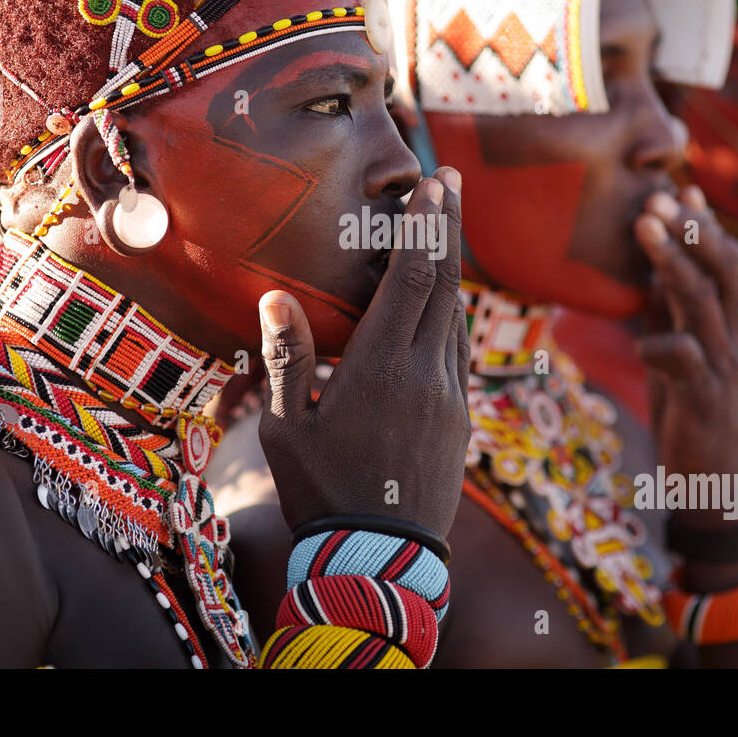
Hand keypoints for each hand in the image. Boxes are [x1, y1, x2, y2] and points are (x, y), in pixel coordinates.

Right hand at [257, 167, 470, 537]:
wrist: (380, 558)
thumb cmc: (322, 491)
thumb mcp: (285, 428)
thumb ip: (287, 359)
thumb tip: (277, 298)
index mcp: (381, 368)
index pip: (413, 279)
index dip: (424, 226)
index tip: (430, 183)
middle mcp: (426, 373)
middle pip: (446, 284)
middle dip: (448, 226)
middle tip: (448, 178)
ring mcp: (450, 396)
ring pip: (457, 315)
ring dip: (453, 267)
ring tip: (444, 228)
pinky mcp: (461, 417)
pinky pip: (460, 349)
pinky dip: (453, 312)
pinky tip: (444, 302)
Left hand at [635, 185, 737, 529]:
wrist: (712, 483)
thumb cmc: (690, 413)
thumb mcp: (676, 355)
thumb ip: (667, 315)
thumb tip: (645, 272)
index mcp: (726, 325)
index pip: (721, 264)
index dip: (702, 226)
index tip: (679, 189)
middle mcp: (731, 339)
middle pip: (721, 271)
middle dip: (690, 230)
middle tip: (656, 196)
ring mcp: (722, 368)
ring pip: (703, 303)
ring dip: (672, 262)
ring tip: (644, 228)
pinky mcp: (705, 401)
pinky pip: (685, 362)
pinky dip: (660, 346)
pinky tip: (641, 341)